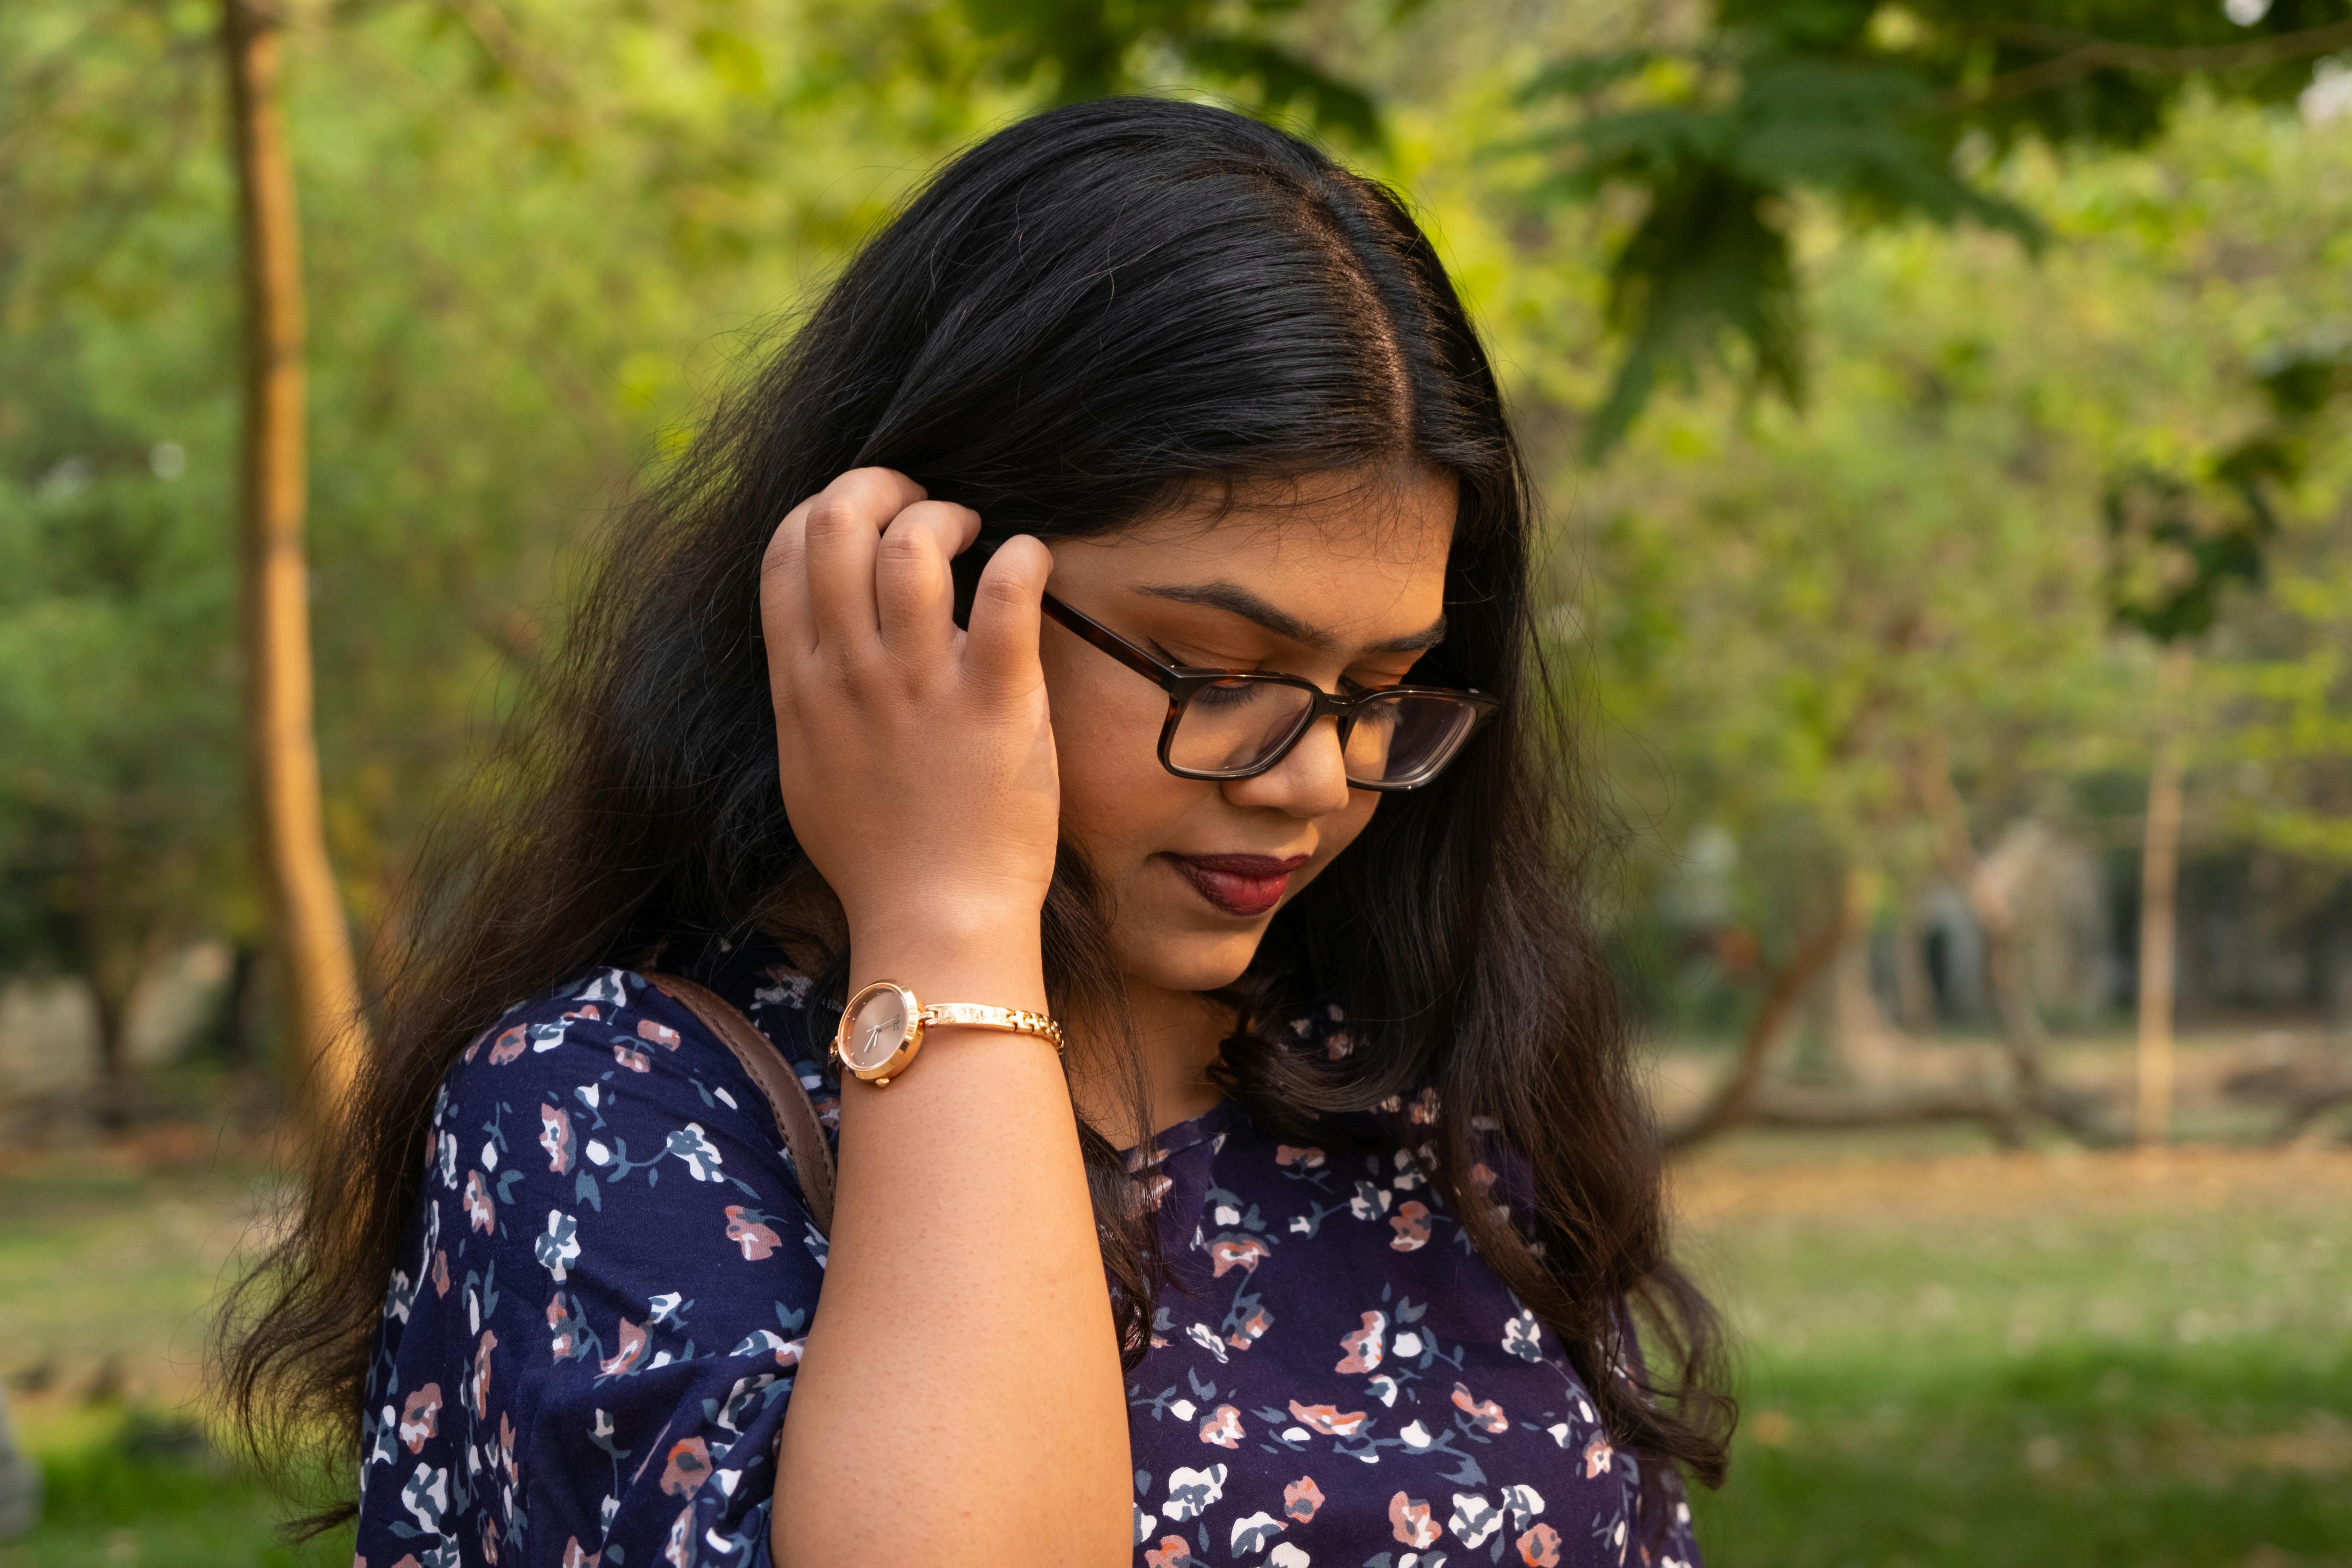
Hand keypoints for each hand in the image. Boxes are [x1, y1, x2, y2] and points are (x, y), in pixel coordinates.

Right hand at [761, 468, 1058, 951]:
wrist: (933, 920)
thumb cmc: (876, 855)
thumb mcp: (809, 767)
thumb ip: (805, 696)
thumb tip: (816, 644)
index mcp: (802, 683)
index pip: (785, 550)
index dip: (823, 507)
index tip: (866, 517)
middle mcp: (852, 673)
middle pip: (839, 523)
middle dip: (882, 487)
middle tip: (926, 506)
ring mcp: (922, 685)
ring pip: (911, 547)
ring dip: (946, 516)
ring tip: (975, 533)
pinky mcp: (997, 701)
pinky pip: (1006, 593)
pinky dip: (1023, 556)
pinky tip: (1032, 561)